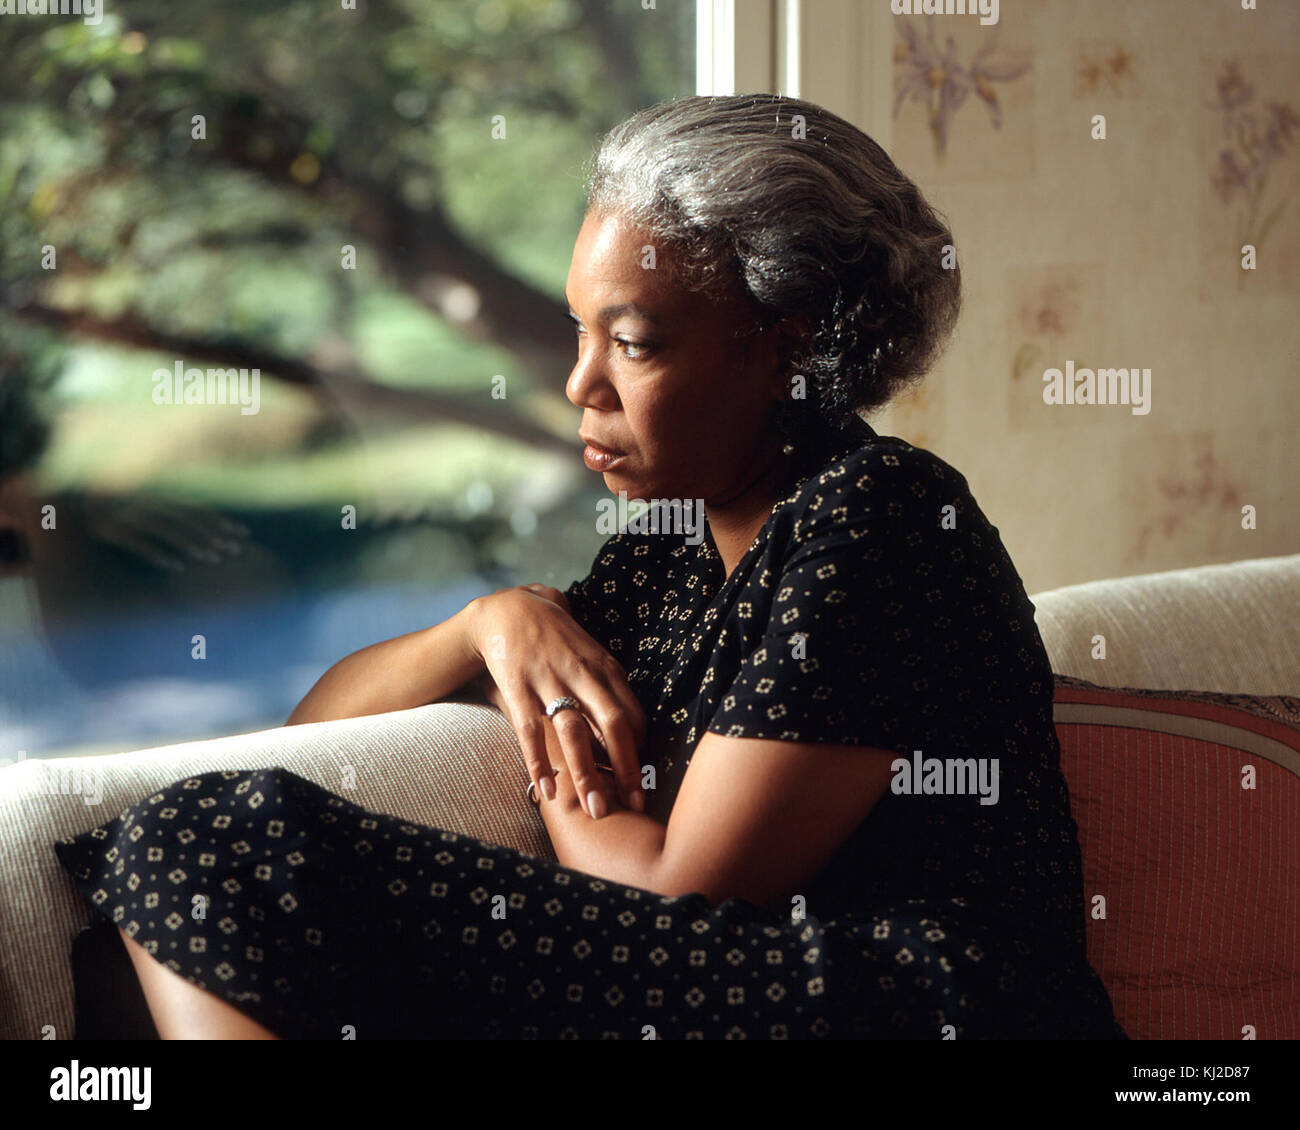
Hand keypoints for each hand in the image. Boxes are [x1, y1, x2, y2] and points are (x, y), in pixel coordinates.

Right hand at [466, 586, 646, 818]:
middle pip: (614, 725)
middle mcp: (582, 674)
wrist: (508, 609)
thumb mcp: (591, 655)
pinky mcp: (517, 686)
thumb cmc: (555, 638)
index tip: (644, 782)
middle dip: (626, 769)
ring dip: (586, 773)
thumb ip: (610, 689)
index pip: (634, 715)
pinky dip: (538, 763)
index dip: (641, 752)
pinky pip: (530, 730)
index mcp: (605, 668)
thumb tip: (633, 729)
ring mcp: (549, 680)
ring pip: (574, 731)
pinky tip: (546, 792)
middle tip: (634, 807)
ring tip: (594, 809)